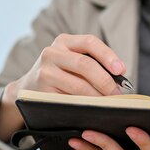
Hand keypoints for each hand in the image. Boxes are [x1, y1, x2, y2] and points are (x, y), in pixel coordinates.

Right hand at [0, 34, 126, 140]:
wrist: (27, 89)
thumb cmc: (59, 75)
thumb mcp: (71, 61)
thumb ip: (93, 63)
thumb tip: (120, 77)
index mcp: (64, 41)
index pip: (90, 42)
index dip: (108, 56)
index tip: (121, 70)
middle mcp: (52, 53)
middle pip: (85, 64)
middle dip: (105, 80)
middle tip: (117, 94)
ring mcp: (45, 72)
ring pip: (78, 85)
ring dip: (97, 96)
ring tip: (108, 103)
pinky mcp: (42, 92)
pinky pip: (69, 99)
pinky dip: (84, 105)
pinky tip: (92, 108)